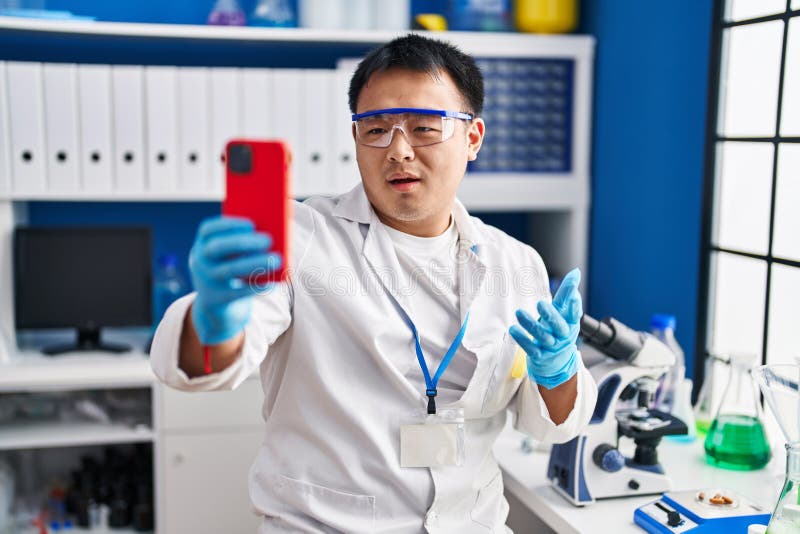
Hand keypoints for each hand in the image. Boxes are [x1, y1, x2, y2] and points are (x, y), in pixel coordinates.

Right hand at [189, 216, 281, 344]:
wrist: (214, 301)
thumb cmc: (229, 266)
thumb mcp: (228, 254)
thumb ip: (242, 243)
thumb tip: (269, 237)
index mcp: (201, 244)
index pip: (208, 229)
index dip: (229, 224)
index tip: (251, 224)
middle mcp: (200, 261)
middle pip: (218, 247)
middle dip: (243, 242)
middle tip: (269, 240)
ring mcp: (207, 280)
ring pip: (229, 269)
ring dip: (255, 263)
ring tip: (277, 259)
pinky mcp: (218, 299)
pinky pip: (238, 292)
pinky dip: (256, 286)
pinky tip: (273, 282)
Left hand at [509, 268, 581, 388]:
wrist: (557, 362)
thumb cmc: (560, 330)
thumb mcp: (565, 312)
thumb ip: (568, 293)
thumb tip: (575, 272)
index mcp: (571, 324)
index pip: (575, 314)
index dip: (575, 306)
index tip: (573, 296)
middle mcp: (562, 336)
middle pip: (559, 326)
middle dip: (550, 315)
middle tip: (540, 304)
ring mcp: (551, 347)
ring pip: (542, 336)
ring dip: (530, 324)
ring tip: (519, 313)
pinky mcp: (539, 355)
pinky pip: (530, 347)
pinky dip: (521, 338)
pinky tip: (513, 329)